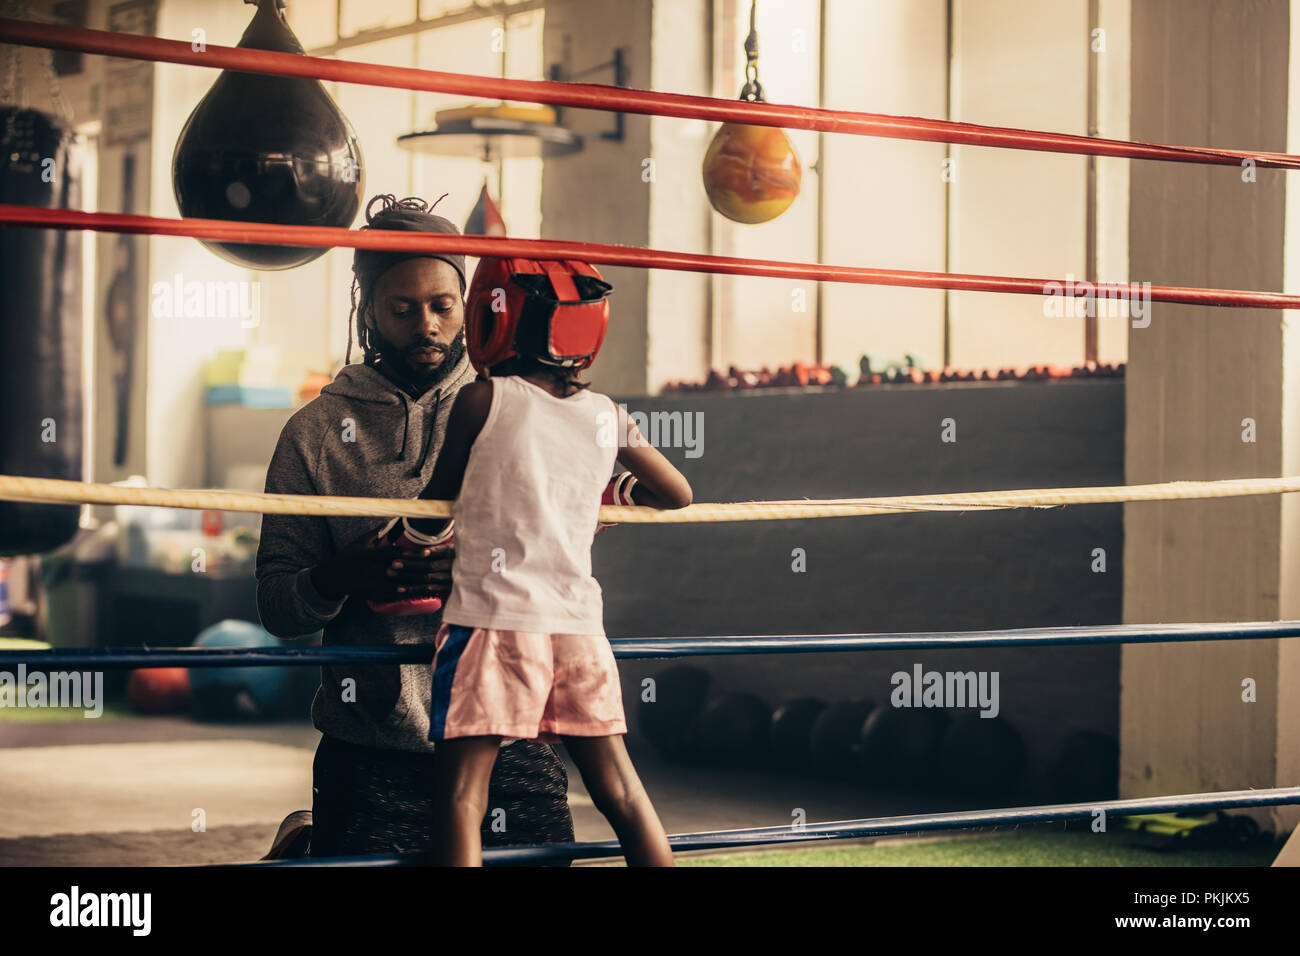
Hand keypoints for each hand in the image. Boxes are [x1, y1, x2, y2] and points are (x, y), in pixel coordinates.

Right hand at [311, 525, 453, 603]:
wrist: (332, 577)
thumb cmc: (347, 557)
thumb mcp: (360, 542)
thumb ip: (375, 533)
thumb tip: (388, 522)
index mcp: (372, 555)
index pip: (395, 553)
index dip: (411, 553)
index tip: (426, 553)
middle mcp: (374, 569)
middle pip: (400, 569)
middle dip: (418, 569)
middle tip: (434, 568)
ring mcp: (373, 582)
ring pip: (398, 584)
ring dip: (414, 583)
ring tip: (430, 581)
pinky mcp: (372, 593)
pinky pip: (390, 595)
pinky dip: (403, 594)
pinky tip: (415, 592)